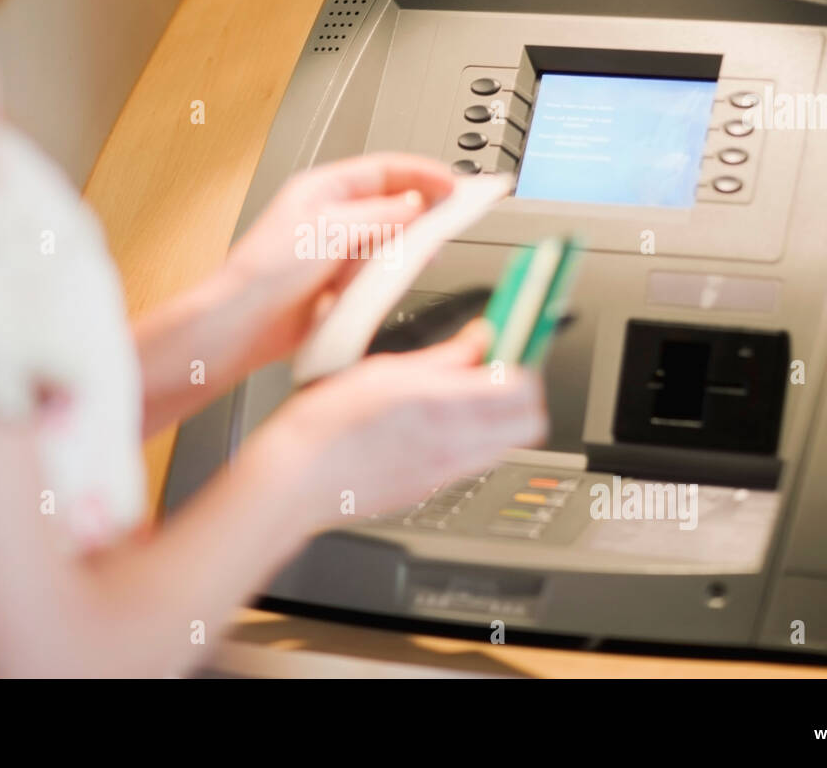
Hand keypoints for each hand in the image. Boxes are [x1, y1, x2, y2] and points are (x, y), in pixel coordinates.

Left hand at [220, 153, 453, 365]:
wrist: (245, 322)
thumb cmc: (266, 272)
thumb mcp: (330, 229)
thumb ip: (379, 215)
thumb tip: (415, 205)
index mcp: (322, 190)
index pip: (383, 170)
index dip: (421, 173)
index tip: (452, 184)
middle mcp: (330, 217)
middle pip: (389, 203)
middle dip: (422, 208)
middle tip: (453, 214)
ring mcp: (335, 250)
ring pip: (387, 239)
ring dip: (410, 242)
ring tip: (433, 247)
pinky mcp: (338, 282)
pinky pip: (377, 270)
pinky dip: (394, 271)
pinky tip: (403, 275)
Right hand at [247, 321, 548, 528]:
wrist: (296, 479)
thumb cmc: (325, 424)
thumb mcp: (385, 370)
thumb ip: (443, 357)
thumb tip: (480, 338)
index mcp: (444, 408)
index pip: (523, 387)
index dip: (525, 359)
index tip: (517, 339)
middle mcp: (455, 446)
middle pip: (530, 421)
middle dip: (523, 390)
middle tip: (499, 365)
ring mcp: (446, 473)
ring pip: (507, 443)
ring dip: (502, 415)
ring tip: (469, 390)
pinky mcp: (432, 488)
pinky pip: (477, 460)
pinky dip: (477, 436)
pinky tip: (442, 419)